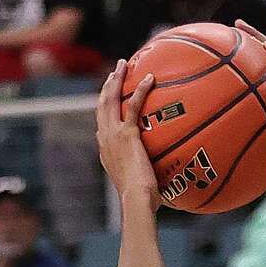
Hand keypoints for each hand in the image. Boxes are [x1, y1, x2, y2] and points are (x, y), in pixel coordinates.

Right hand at [96, 60, 160, 211]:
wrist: (136, 200)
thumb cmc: (142, 202)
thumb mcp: (140, 188)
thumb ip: (147, 179)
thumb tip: (164, 188)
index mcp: (105, 152)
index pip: (101, 126)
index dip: (105, 111)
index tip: (110, 100)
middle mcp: (105, 140)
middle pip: (101, 106)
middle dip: (107, 86)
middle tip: (114, 72)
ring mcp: (113, 135)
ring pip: (110, 99)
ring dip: (116, 79)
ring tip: (123, 64)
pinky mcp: (127, 134)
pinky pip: (133, 105)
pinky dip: (140, 89)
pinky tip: (150, 77)